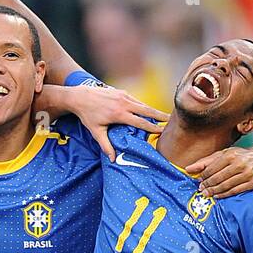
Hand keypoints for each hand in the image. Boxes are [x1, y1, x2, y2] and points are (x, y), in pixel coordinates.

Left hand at [41, 84, 167, 158]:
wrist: (81, 96)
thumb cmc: (88, 116)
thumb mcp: (96, 132)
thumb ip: (105, 145)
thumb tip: (112, 159)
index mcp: (119, 114)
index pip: (140, 122)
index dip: (152, 127)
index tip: (162, 131)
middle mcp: (124, 103)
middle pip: (146, 110)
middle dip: (159, 115)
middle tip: (171, 120)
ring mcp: (124, 96)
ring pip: (142, 104)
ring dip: (153, 110)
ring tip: (164, 116)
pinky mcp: (122, 92)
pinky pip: (136, 100)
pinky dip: (143, 106)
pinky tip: (149, 111)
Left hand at [185, 148, 252, 198]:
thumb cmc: (239, 157)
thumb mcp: (223, 155)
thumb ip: (205, 162)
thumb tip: (187, 169)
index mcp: (230, 155)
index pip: (212, 169)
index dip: (203, 176)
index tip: (199, 181)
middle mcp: (240, 163)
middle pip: (218, 178)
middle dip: (207, 185)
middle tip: (201, 190)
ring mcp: (248, 174)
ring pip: (226, 186)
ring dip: (214, 192)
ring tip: (207, 194)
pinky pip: (235, 191)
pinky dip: (225, 195)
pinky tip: (218, 196)